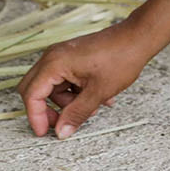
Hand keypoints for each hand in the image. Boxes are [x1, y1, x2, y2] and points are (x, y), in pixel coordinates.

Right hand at [17, 21, 160, 137]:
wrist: (137, 38)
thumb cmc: (120, 58)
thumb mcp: (98, 92)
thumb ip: (76, 114)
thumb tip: (61, 131)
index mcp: (54, 63)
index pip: (32, 94)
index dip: (35, 117)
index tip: (44, 133)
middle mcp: (53, 57)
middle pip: (34, 89)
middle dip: (46, 110)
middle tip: (62, 123)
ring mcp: (62, 55)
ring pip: (51, 87)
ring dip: (66, 102)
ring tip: (91, 107)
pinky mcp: (72, 57)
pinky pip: (64, 80)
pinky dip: (74, 92)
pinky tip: (96, 97)